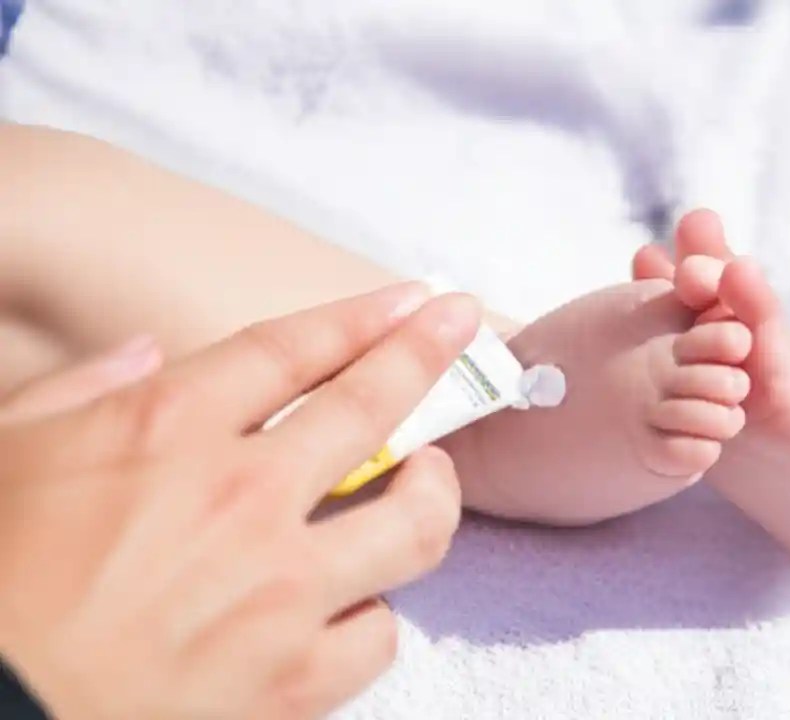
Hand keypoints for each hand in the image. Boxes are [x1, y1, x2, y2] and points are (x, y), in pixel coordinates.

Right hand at [0, 284, 479, 719]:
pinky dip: (375, 614)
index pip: (294, 351)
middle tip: (460, 332)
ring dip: (432, 493)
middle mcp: (241, 500)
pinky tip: (357, 600)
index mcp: (167, 431)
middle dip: (429, 357)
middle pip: (374, 407)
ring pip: (415, 524)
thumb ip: (82, 394)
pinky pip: (382, 634)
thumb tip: (145, 355)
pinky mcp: (293, 682)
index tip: (415, 301)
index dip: (365, 317)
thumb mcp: (6, 452)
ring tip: (427, 478)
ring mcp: (279, 592)